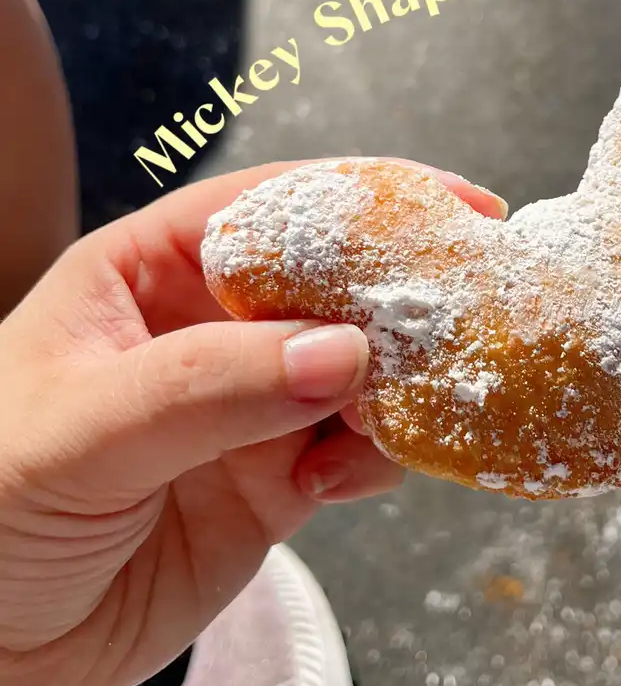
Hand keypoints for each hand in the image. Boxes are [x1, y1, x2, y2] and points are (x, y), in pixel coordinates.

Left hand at [0, 160, 502, 685]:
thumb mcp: (82, 431)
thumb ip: (209, 386)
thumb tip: (345, 351)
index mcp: (148, 273)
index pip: (268, 208)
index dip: (361, 198)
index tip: (453, 207)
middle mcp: (209, 330)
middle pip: (333, 286)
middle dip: (402, 297)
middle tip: (473, 312)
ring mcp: (248, 410)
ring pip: (361, 373)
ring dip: (401, 386)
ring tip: (413, 409)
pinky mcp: (275, 487)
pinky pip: (356, 452)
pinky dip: (378, 459)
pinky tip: (341, 481)